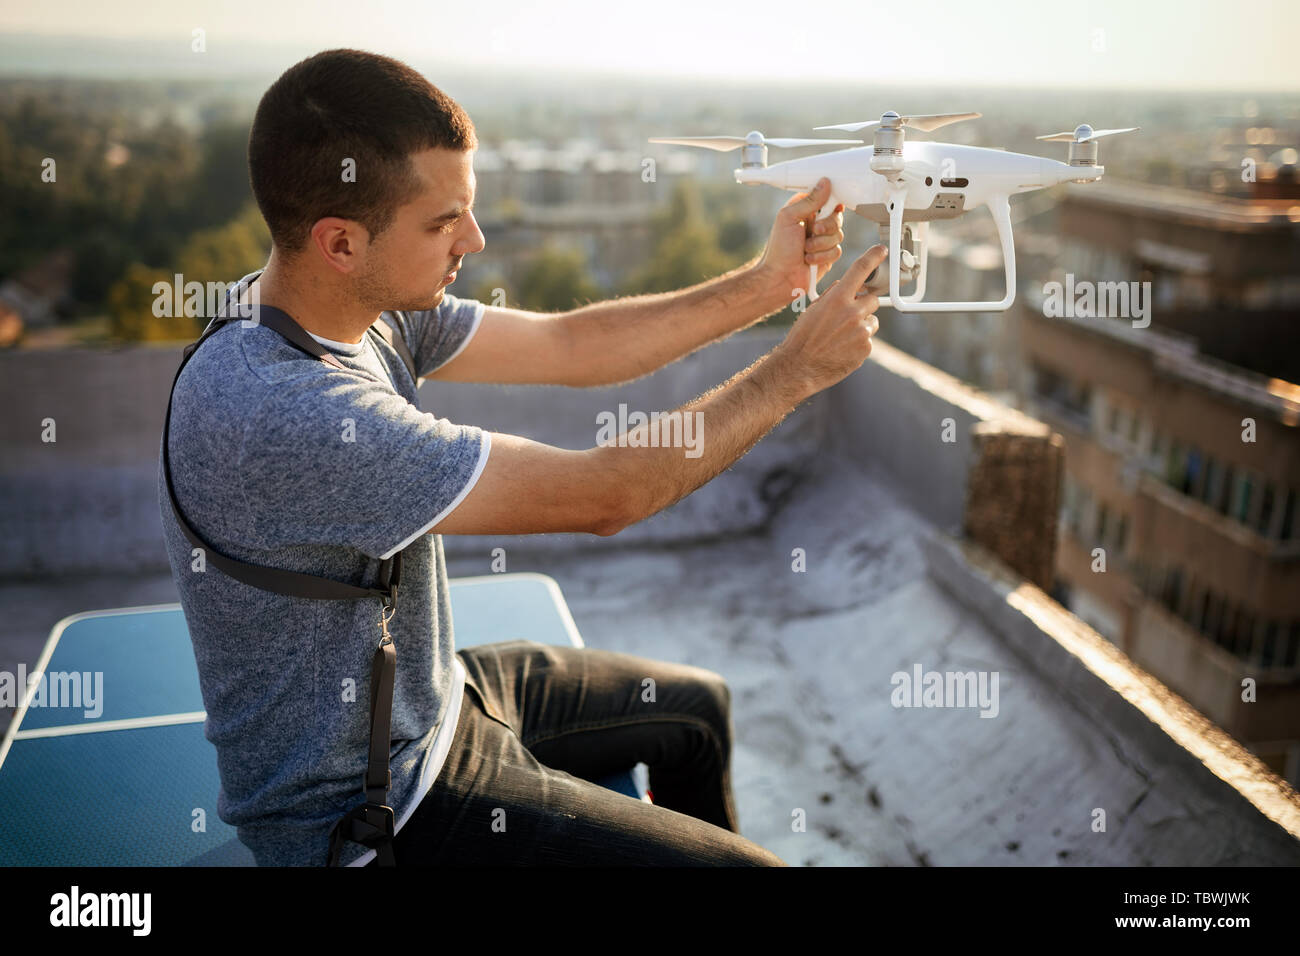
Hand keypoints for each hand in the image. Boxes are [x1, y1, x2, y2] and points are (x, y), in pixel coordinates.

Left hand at [753, 178, 844, 302]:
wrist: (780, 278)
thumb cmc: (779, 250)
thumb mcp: (789, 218)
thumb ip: (809, 201)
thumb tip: (825, 182)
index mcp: (805, 210)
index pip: (826, 197)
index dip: (830, 202)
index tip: (826, 208)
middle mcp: (815, 223)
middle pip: (837, 216)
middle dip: (826, 226)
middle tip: (813, 231)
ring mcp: (823, 239)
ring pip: (839, 234)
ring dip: (821, 244)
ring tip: (805, 250)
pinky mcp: (828, 255)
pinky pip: (837, 251)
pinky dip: (823, 256)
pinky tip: (809, 260)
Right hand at [775, 244, 886, 395]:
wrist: (799, 366)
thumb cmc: (803, 337)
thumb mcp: (813, 309)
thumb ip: (833, 295)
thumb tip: (845, 286)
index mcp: (837, 299)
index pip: (860, 270)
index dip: (873, 257)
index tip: (882, 251)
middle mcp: (852, 312)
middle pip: (873, 300)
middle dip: (864, 306)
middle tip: (847, 317)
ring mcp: (861, 332)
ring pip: (871, 321)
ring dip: (861, 326)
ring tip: (841, 337)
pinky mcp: (865, 348)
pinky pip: (868, 340)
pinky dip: (858, 343)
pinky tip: (842, 348)